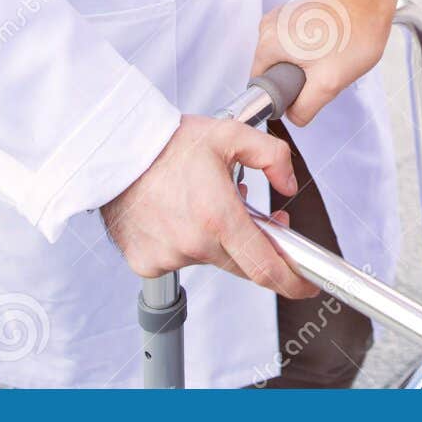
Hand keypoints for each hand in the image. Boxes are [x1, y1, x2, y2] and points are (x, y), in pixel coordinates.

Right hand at [100, 114, 316, 297]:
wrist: (115, 151)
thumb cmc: (166, 144)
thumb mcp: (231, 135)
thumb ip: (272, 156)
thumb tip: (288, 184)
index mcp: (218, 215)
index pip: (265, 266)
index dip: (292, 281)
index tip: (306, 286)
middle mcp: (193, 242)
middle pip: (242, 263)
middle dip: (255, 245)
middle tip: (251, 215)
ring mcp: (168, 257)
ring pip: (211, 259)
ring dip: (217, 238)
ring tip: (203, 202)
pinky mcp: (146, 263)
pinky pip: (180, 260)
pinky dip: (186, 242)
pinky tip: (177, 215)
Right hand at [254, 0, 394, 126]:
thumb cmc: (354, 34)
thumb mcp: (328, 84)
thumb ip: (303, 108)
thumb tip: (292, 115)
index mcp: (267, 42)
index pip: (262, 84)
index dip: (283, 95)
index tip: (307, 89)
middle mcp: (269, 24)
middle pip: (276, 69)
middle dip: (300, 77)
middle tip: (326, 70)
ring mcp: (284, 14)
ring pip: (289, 55)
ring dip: (309, 62)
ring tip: (333, 53)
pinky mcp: (299, 9)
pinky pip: (299, 40)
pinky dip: (315, 46)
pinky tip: (334, 42)